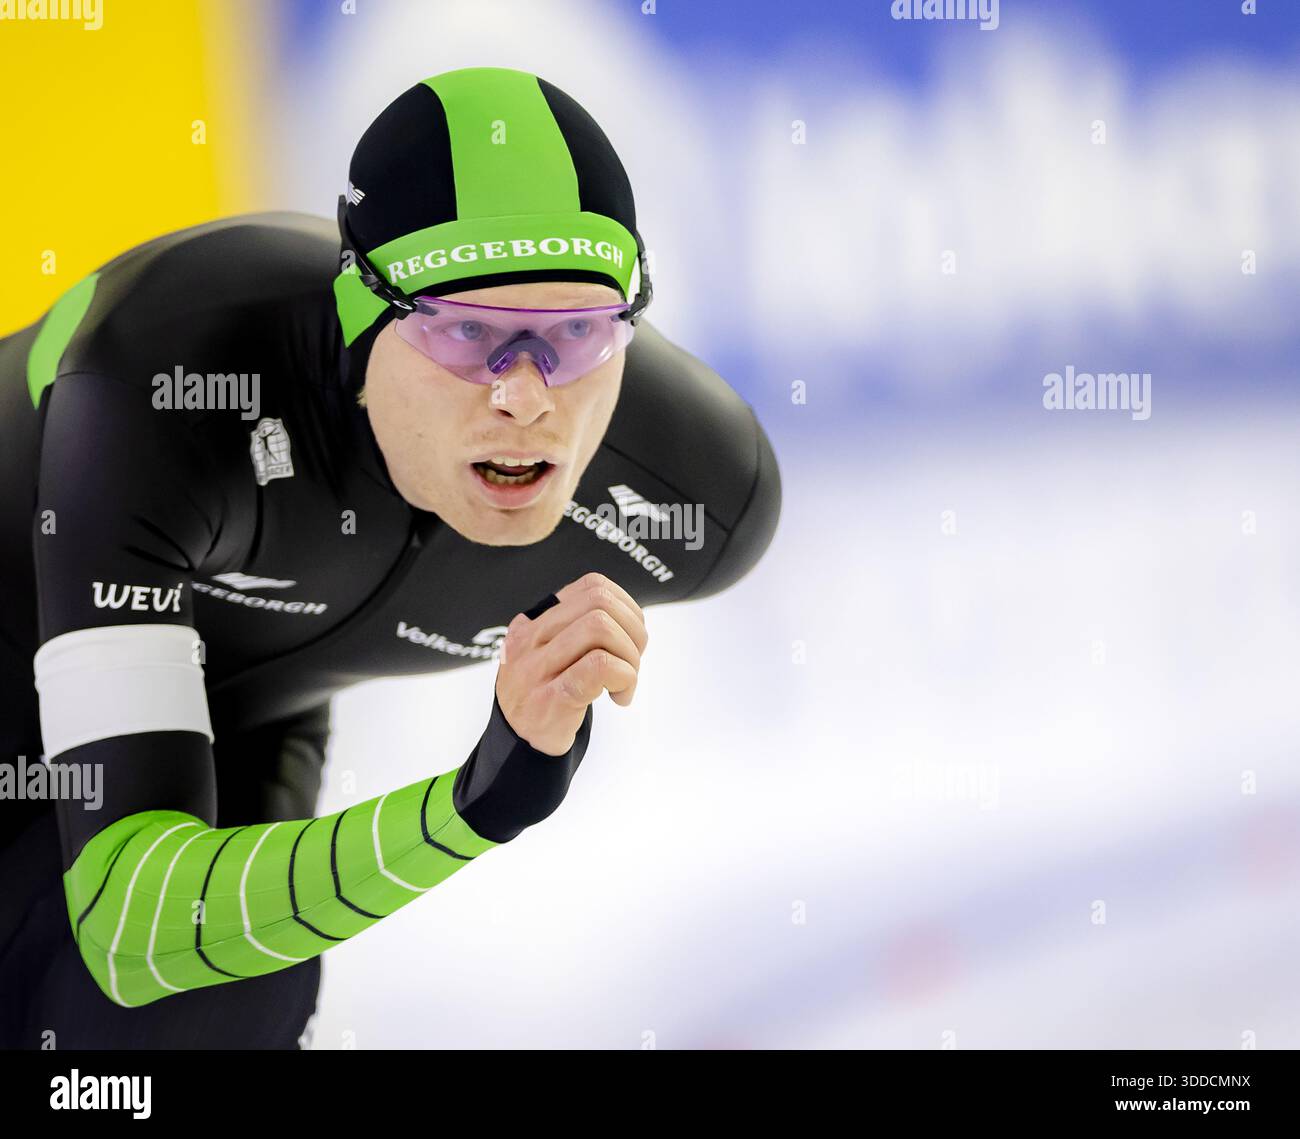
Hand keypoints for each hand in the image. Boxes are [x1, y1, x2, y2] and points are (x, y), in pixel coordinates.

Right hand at [494, 572, 647, 755]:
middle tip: (633, 662)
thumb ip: (573, 627)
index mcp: (535, 623)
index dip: (626, 607)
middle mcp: (530, 640)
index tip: (630, 638)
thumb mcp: (548, 654)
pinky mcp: (550, 698)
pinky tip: (619, 697)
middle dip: (633, 631)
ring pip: (600, 628)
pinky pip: (599, 666)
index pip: (592, 586)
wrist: (519, 748)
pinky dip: (624, 677)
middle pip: (599, 602)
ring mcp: (536, 669)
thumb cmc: (545, 697)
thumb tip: (617, 605)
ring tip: (625, 682)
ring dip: (629, 657)